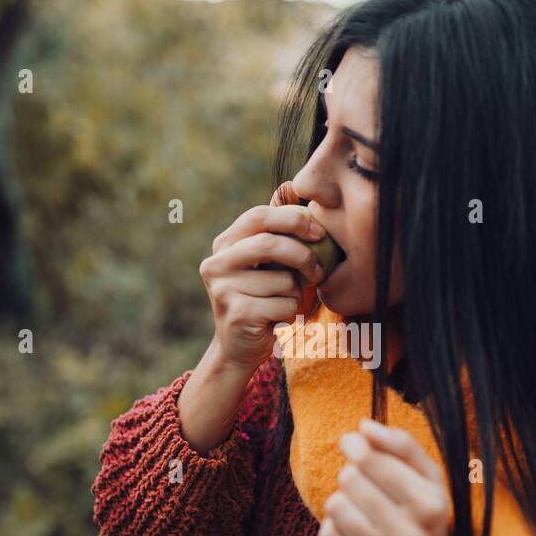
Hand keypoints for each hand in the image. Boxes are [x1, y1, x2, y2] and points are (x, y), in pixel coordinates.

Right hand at [198, 184, 324, 374]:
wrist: (239, 348)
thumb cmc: (261, 299)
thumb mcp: (266, 264)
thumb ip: (276, 234)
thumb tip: (292, 188)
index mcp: (224, 244)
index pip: (258, 216)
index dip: (293, 219)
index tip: (319, 231)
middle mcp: (216, 263)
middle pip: (268, 244)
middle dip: (302, 255)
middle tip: (319, 270)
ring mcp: (223, 290)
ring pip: (282, 280)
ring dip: (295, 293)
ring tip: (282, 303)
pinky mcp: (237, 313)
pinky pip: (284, 304)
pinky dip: (291, 313)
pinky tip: (276, 319)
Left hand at [319, 418, 479, 535]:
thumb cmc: (423, 510)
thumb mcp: (427, 474)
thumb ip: (401, 444)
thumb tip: (364, 427)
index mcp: (430, 506)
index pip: (373, 461)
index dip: (356, 445)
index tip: (352, 441)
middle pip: (350, 480)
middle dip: (352, 473)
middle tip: (362, 481)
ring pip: (335, 506)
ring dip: (342, 499)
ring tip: (360, 506)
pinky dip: (335, 526)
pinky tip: (354, 530)